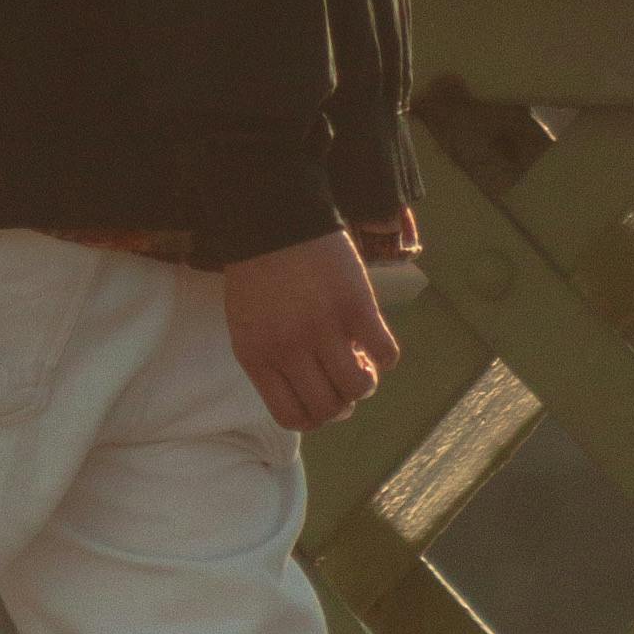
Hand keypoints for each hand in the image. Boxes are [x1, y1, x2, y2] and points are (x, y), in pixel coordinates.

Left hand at [222, 228, 395, 431]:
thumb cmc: (258, 271)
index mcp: (257, 357)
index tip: (324, 395)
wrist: (273, 216)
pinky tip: (374, 339)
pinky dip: (385, 356)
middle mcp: (289, 350)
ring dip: (367, 381)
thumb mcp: (248, 323)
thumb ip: (272, 361)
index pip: (293, 416)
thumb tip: (317, 391)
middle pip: (329, 409)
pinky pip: (386, 354)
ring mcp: (323, 329)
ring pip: (358, 388)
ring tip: (361, 358)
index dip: (316, 416)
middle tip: (346, 376)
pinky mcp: (355, 306)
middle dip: (343, 402)